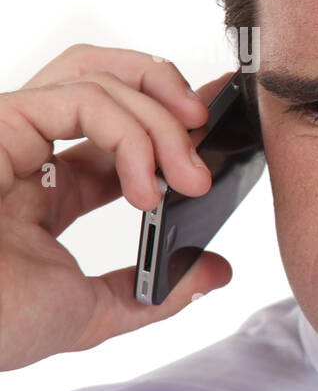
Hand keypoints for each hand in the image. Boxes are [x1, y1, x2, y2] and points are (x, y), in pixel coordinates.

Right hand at [0, 44, 235, 371]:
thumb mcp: (90, 314)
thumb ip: (154, 291)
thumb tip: (214, 271)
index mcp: (43, 189)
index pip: (118, 132)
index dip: (176, 124)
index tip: (224, 131)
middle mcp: (25, 151)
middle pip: (106, 78)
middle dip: (172, 99)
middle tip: (208, 149)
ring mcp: (6, 132)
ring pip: (98, 76)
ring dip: (162, 120)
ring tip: (188, 176)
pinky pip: (80, 96)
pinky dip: (131, 131)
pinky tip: (147, 186)